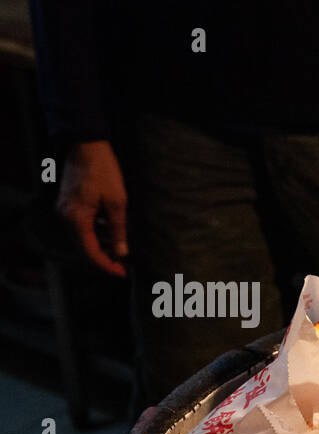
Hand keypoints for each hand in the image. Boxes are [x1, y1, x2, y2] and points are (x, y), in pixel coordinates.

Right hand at [57, 140, 127, 276]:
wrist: (85, 145)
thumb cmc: (103, 172)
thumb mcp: (117, 202)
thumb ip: (118, 230)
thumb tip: (121, 253)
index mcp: (76, 219)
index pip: (90, 253)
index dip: (107, 265)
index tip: (122, 273)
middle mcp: (65, 217)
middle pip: (84, 247)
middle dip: (104, 257)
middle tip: (124, 265)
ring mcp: (64, 210)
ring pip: (83, 237)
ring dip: (101, 244)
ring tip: (121, 249)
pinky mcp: (68, 204)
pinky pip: (81, 225)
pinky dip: (96, 231)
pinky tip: (112, 231)